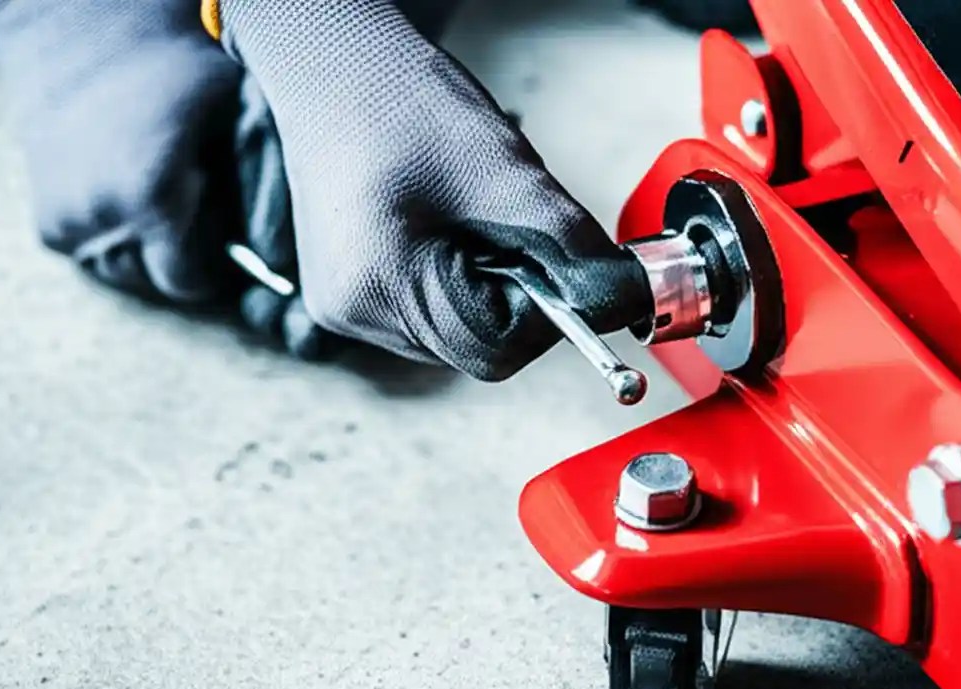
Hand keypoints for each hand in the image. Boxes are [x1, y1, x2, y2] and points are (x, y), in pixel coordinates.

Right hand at [0, 0, 242, 301]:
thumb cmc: (182, 68)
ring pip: (125, 273)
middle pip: (158, 281)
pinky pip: (95, 256)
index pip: (191, 281)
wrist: (84, 33)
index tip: (226, 228)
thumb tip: (282, 260)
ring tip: (165, 192)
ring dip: (149, 249)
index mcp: (152, 196)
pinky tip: (129, 190)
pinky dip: (116, 236)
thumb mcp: (242, 109)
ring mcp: (68, 222)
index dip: (216, 261)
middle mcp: (101, 217)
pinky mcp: (48, 223)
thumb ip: (267, 182)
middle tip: (198, 205)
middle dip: (184, 254)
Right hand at [211, 0, 650, 379]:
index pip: (494, 350)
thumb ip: (573, 248)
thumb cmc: (402, 103)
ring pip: (453, 334)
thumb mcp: (508, 176)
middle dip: (515, 297)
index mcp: (380, 288)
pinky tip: (445, 227)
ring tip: (470, 219)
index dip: (545, 314)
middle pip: (474, 348)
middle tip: (512, 227)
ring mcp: (344, 307)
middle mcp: (352, 312)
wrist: (336, 65)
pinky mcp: (348, 292)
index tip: (563, 266)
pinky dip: (456, 281)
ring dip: (486, 290)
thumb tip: (624, 297)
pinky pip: (426, 312)